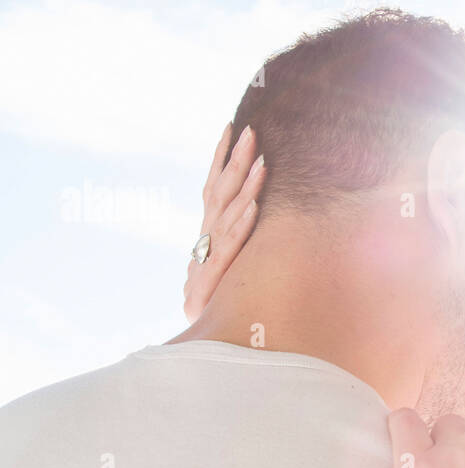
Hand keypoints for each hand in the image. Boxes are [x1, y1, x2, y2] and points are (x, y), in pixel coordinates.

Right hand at [183, 123, 265, 322]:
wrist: (201, 341)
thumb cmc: (219, 300)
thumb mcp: (228, 265)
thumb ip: (238, 240)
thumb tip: (260, 213)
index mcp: (207, 231)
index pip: (212, 185)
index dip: (220, 157)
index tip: (232, 126)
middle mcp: (205, 238)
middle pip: (219, 192)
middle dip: (236, 160)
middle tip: (252, 131)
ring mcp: (207, 257)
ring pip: (226, 215)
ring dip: (244, 187)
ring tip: (261, 161)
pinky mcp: (213, 279)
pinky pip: (230, 247)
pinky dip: (241, 226)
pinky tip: (255, 208)